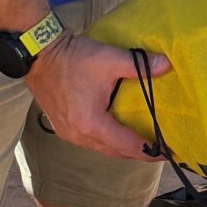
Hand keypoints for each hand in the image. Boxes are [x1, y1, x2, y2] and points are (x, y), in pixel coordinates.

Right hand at [27, 35, 170, 159]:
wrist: (38, 54)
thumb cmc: (73, 57)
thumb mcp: (110, 59)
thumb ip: (141, 65)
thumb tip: (166, 65)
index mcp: (92, 124)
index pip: (128, 146)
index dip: (150, 150)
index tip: (167, 151)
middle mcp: (79, 135)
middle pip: (116, 152)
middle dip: (138, 152)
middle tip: (158, 148)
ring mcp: (68, 133)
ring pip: (102, 149)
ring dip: (121, 148)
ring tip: (141, 142)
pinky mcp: (62, 127)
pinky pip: (90, 142)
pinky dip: (106, 141)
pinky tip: (116, 132)